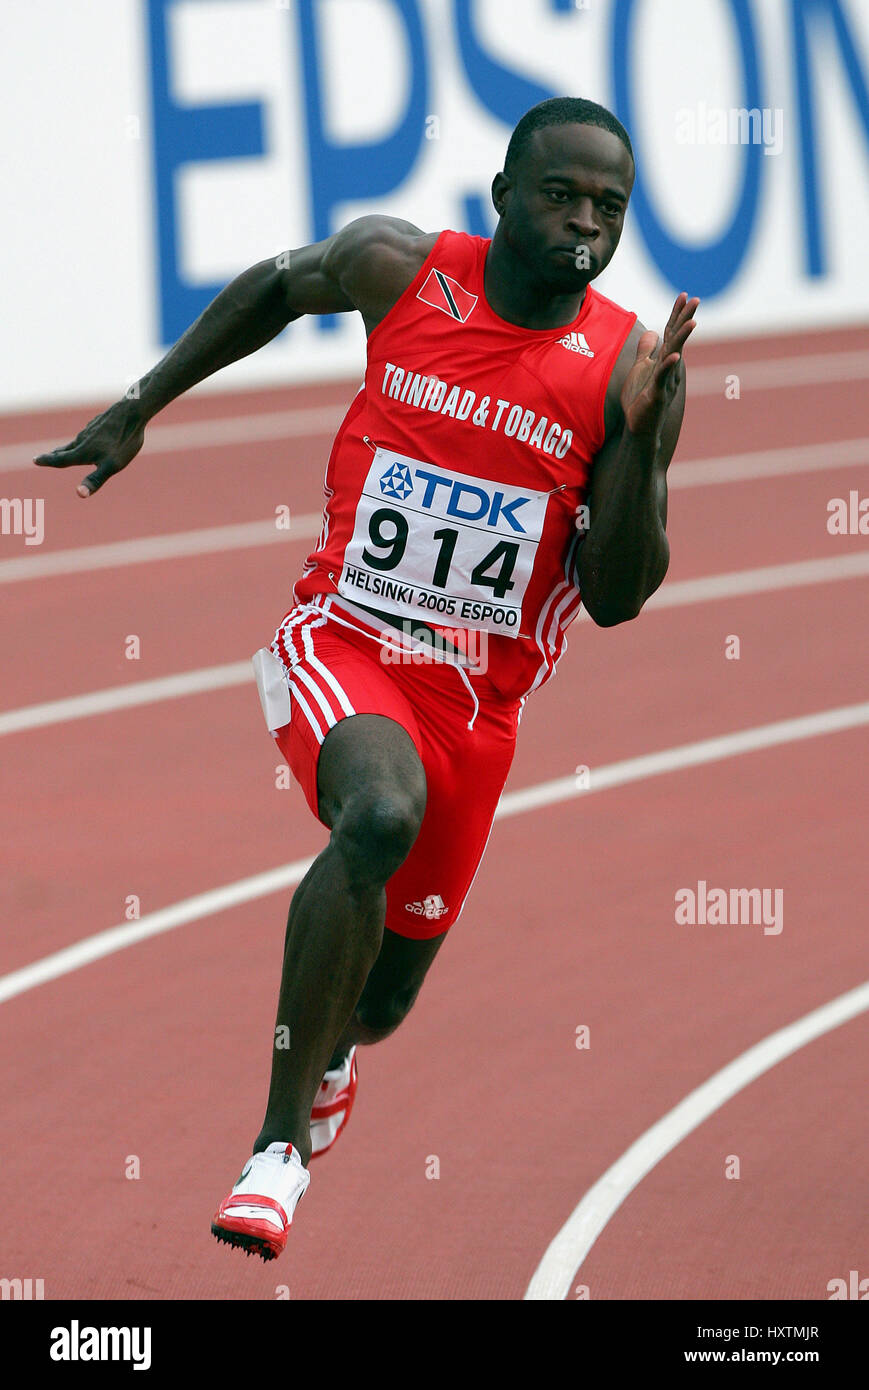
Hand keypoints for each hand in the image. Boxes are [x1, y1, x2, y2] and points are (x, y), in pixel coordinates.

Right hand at [33, 397, 145, 496]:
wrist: (132, 413)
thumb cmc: (123, 441)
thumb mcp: (112, 466)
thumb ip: (95, 480)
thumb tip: (79, 494)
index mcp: (83, 452)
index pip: (61, 459)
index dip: (47, 461)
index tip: (35, 460)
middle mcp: (83, 440)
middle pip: (66, 450)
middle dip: (53, 455)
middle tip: (42, 457)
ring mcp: (91, 430)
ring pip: (77, 442)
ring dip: (68, 447)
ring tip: (62, 451)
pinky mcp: (99, 424)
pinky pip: (88, 434)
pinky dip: (83, 439)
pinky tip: (88, 439)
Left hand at [621, 293, 698, 438]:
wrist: (639, 427)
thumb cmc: (641, 400)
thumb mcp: (641, 369)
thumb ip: (646, 351)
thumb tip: (652, 332)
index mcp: (666, 361)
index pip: (672, 332)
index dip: (677, 314)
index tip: (684, 295)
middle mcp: (670, 368)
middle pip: (678, 339)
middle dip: (686, 318)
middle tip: (695, 299)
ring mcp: (665, 380)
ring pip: (675, 355)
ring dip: (683, 338)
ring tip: (692, 322)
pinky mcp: (658, 394)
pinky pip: (663, 377)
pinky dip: (668, 366)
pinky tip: (673, 355)